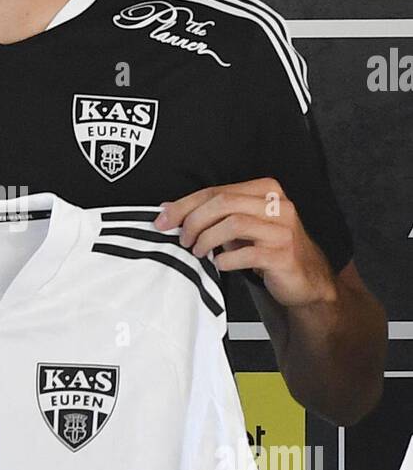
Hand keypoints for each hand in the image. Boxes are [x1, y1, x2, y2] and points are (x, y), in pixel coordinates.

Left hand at [153, 178, 337, 308]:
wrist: (306, 279)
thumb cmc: (269, 249)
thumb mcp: (240, 227)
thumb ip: (210, 215)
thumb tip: (169, 210)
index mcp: (266, 190)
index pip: (216, 191)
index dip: (185, 205)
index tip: (163, 220)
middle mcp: (278, 205)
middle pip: (223, 203)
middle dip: (194, 221)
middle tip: (183, 239)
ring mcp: (283, 229)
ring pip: (233, 223)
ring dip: (207, 239)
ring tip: (199, 251)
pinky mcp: (284, 254)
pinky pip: (246, 253)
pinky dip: (226, 259)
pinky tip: (220, 263)